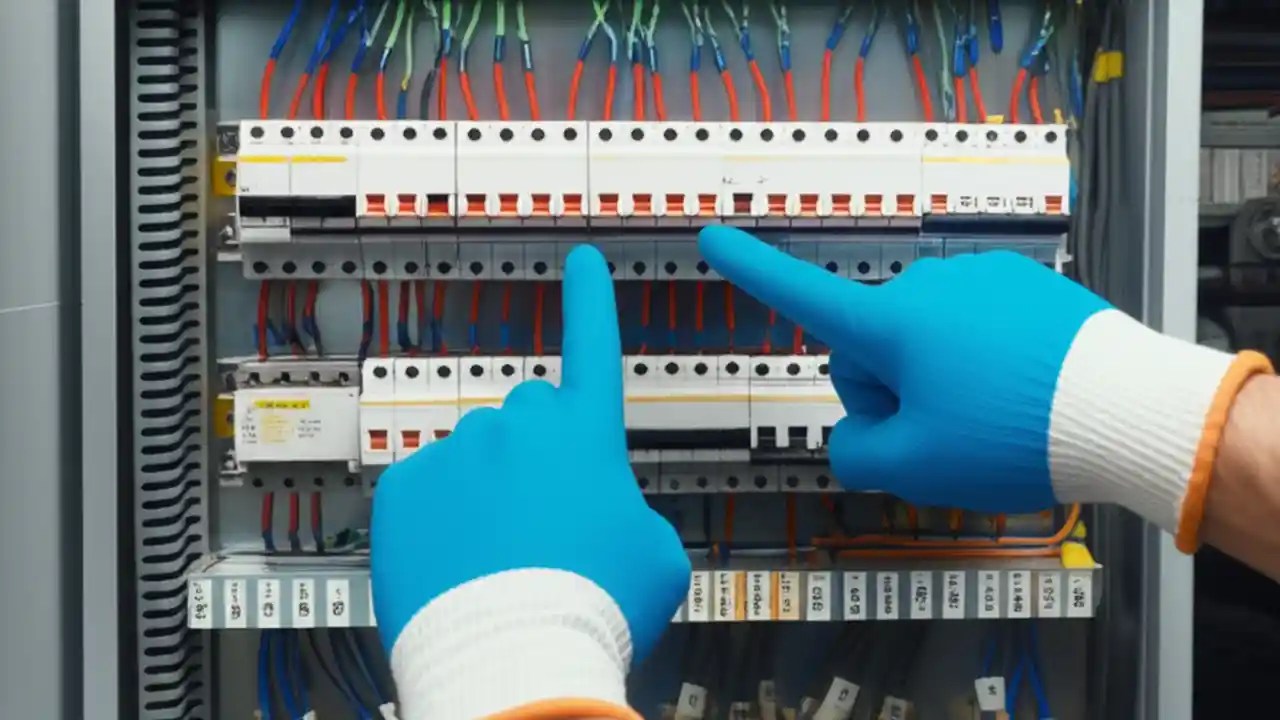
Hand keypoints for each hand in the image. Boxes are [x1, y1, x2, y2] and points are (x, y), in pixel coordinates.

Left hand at [372, 246, 688, 719]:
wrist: (514, 661)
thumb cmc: (594, 609)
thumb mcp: (657, 556)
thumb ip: (634, 513)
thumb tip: (610, 516)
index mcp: (586, 434)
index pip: (592, 345)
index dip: (589, 301)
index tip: (579, 262)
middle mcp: (519, 428)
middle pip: (530, 415)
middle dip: (538, 450)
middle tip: (546, 518)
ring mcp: (456, 453)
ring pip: (476, 456)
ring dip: (489, 489)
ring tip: (502, 556)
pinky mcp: (406, 488)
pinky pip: (427, 486)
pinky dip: (443, 516)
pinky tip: (462, 558)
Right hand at [699, 226, 1109, 513]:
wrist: (1126, 411)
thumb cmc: (1014, 436)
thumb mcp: (916, 468)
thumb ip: (857, 454)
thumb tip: (857, 436)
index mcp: (889, 327)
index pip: (801, 295)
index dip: (750, 269)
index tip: (715, 236)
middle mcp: (926, 289)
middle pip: (871, 347)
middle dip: (891, 391)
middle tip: (941, 434)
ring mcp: (978, 281)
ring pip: (924, 339)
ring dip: (938, 378)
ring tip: (993, 417)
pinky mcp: (1023, 285)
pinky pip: (974, 326)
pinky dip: (981, 360)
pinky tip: (1018, 391)